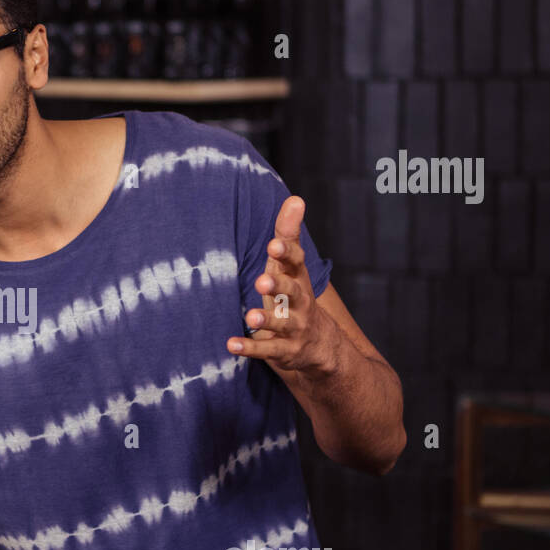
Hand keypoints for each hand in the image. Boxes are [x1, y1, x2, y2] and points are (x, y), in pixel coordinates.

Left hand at [226, 195, 339, 375]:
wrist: (319, 344)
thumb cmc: (293, 293)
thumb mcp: (290, 265)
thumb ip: (288, 234)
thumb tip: (295, 198)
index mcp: (299, 278)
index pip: (297, 263)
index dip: (287, 253)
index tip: (274, 244)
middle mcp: (300, 302)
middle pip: (293, 292)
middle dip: (278, 286)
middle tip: (261, 281)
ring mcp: (294, 327)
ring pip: (282, 323)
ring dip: (266, 320)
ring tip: (250, 317)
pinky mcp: (285, 351)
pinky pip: (267, 350)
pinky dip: (249, 348)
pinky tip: (230, 345)